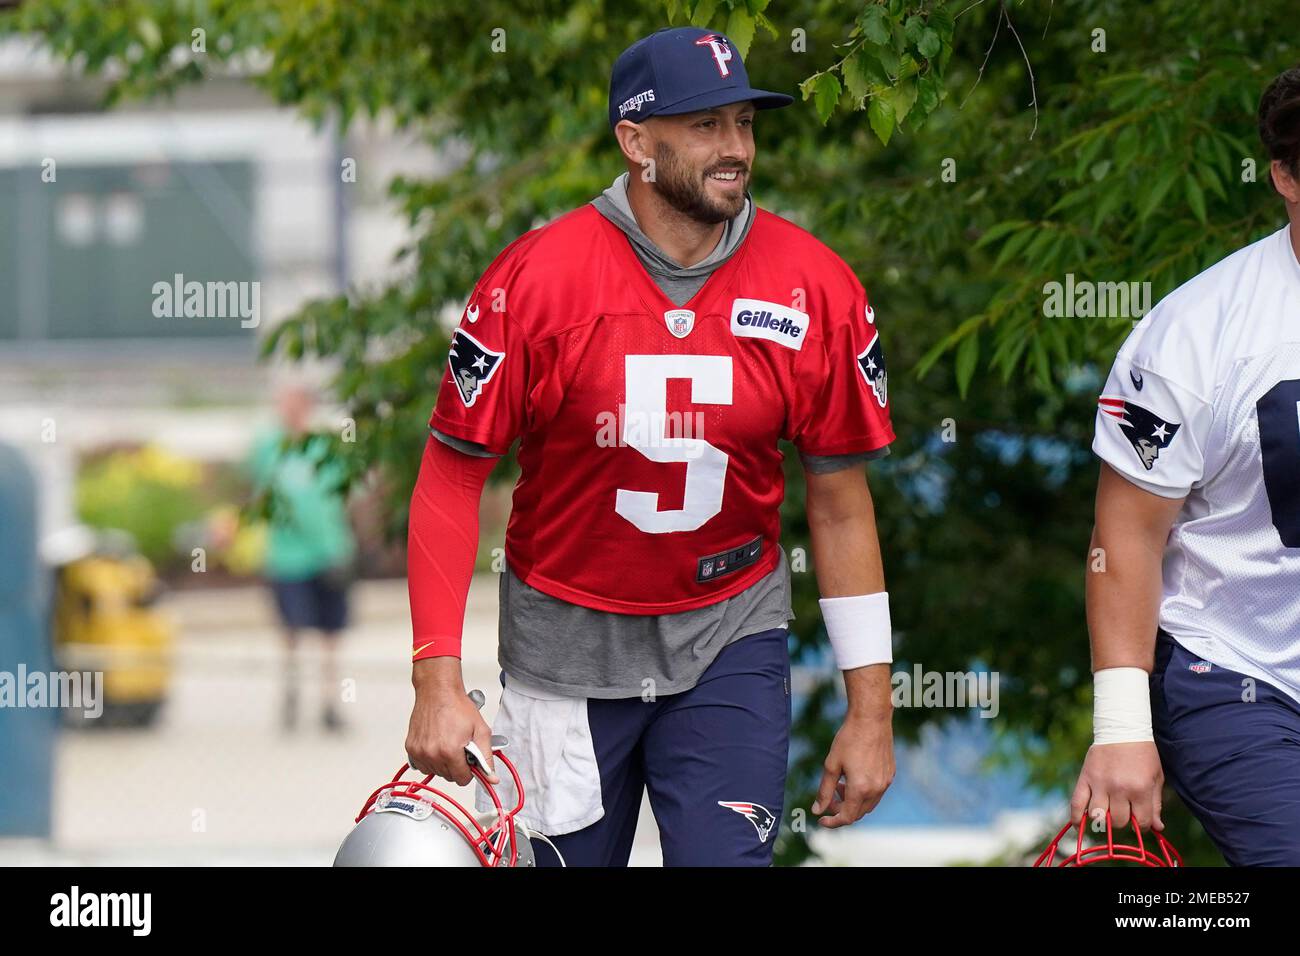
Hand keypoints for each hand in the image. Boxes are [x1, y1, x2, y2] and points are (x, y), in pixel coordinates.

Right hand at [405, 659, 495, 786]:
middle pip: (449, 777)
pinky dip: (431, 759)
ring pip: (435, 772)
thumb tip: (491, 778)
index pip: (462, 779)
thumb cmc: (457, 706)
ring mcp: (420, 752)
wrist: (438, 691)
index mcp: (450, 751)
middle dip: (457, 766)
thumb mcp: (481, 730)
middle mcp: (432, 754)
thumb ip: (487, 757)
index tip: (469, 762)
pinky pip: (423, 765)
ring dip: (443, 763)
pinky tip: (437, 745)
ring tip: (448, 744)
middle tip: (460, 748)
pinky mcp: (411, 748)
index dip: (469, 771)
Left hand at [812, 711, 894, 827]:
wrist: (871, 719)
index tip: (821, 819)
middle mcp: (876, 789)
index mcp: (860, 789)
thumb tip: (817, 810)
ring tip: (840, 785)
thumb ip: (824, 791)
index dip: (832, 822)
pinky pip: (877, 793)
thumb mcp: (831, 765)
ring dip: (853, 802)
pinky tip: (854, 777)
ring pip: (868, 805)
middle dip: (841, 811)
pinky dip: (864, 793)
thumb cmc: (848, 739)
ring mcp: (885, 782)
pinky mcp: (890, 774)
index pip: (847, 817)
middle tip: (829, 798)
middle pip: (858, 813)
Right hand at [1069, 741, 1164, 832]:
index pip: (1141, 822)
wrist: (1122, 729)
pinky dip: (1076, 818)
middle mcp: (1119, 788)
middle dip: (1124, 821)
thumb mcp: (1156, 778)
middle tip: (1125, 811)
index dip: (1142, 825)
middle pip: (1119, 822)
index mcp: (1140, 789)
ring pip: (1098, 816)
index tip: (1140, 820)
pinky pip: (1076, 803)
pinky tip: (1078, 825)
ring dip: (1104, 819)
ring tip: (1108, 813)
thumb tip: (1157, 829)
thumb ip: (1155, 804)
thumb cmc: (1143, 754)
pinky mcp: (1085, 778)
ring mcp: (1100, 783)